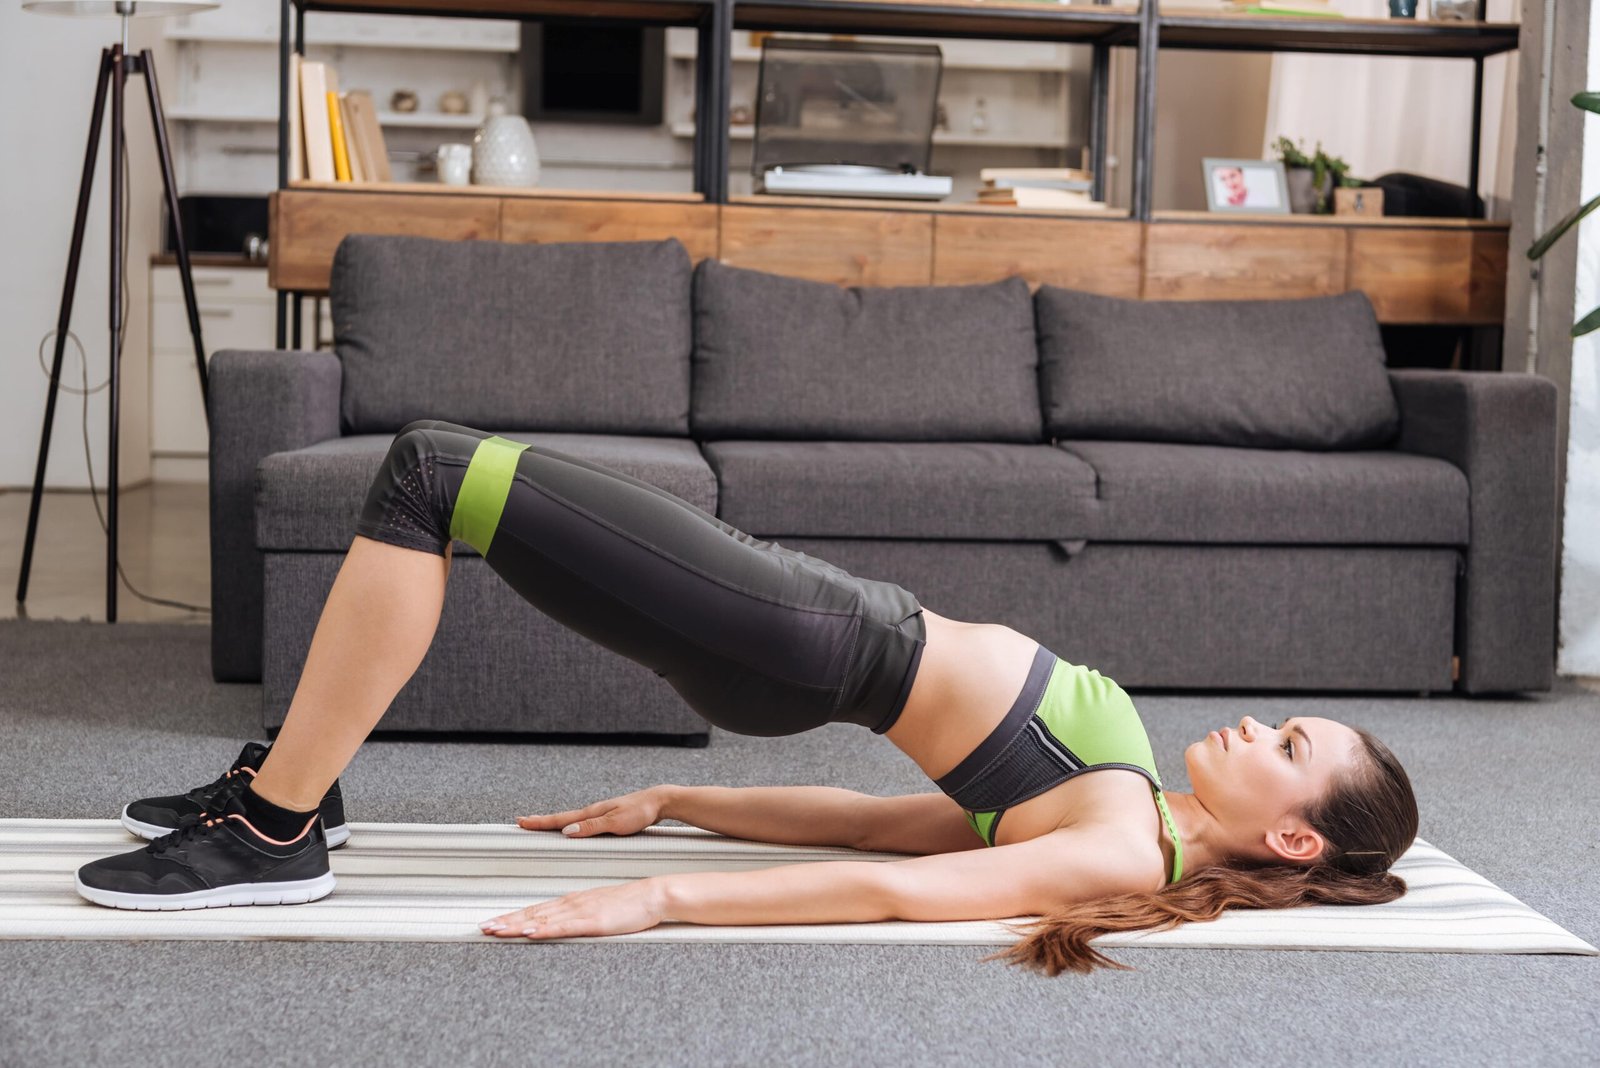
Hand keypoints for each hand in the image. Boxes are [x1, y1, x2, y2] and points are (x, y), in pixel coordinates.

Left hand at [479, 878, 667, 939]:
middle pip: (532, 914)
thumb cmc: (628, 904)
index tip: (491, 923)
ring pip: (542, 920)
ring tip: (496, 930)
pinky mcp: (593, 922)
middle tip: (483, 928)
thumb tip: (558, 922)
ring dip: (517, 925)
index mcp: (571, 901)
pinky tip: (530, 932)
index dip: (511, 917)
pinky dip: (545, 930)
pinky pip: (564, 927)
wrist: (651, 895)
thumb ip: (577, 915)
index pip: (534, 910)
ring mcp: (581, 912)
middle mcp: (571, 904)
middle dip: (505, 922)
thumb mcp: (596, 908)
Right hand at [515, 786, 668, 837]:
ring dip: (555, 823)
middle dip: (541, 822)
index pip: (560, 819)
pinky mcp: (608, 818)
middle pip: (562, 818)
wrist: (659, 801)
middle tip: (522, 823)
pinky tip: (571, 829)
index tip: (521, 821)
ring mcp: (600, 814)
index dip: (540, 822)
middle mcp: (593, 812)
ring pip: (572, 820)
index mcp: (591, 813)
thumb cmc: (640, 812)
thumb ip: (592, 827)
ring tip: (541, 826)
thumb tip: (567, 831)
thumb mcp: (616, 823)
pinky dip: (571, 825)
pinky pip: (583, 822)